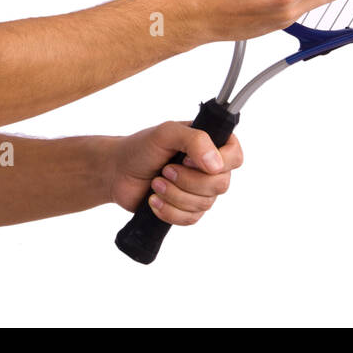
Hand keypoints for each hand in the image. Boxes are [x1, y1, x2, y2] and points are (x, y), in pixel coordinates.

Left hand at [109, 121, 242, 224]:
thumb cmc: (141, 148)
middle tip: (165, 170)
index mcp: (209, 144)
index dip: (217, 163)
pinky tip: (154, 200)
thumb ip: (195, 139)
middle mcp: (209, 168)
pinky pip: (191, 219)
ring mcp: (199, 191)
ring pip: (205, 204)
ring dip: (174, 195)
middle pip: (221, 185)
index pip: (235, 156)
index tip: (189, 160)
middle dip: (188, 181)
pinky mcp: (187, 210)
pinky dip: (169, 211)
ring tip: (155, 183)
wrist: (117, 172)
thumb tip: (216, 164)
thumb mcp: (166, 133)